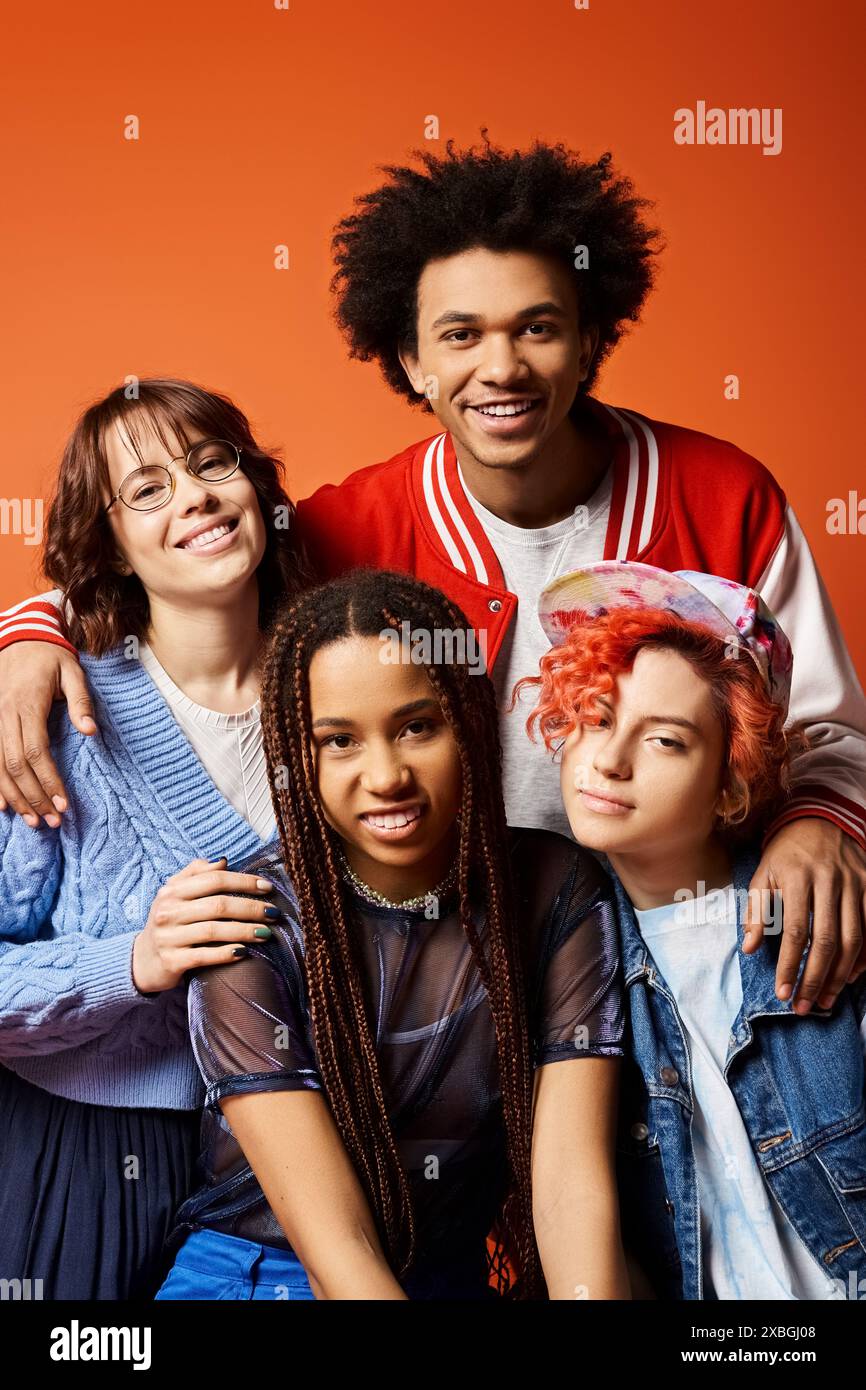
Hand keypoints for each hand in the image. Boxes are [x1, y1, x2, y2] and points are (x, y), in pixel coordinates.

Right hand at [0, 641, 96, 825]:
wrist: (19, 637)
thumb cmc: (50, 657)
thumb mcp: (72, 672)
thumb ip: (81, 702)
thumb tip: (89, 731)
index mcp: (28, 705)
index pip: (36, 752)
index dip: (48, 780)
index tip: (63, 803)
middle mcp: (5, 715)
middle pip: (15, 765)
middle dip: (34, 796)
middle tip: (52, 821)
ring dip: (15, 797)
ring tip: (33, 820)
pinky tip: (3, 806)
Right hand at [131, 858, 281, 992]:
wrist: (143, 960)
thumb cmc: (169, 922)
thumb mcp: (175, 893)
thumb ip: (196, 873)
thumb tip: (223, 861)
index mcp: (172, 890)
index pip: (214, 879)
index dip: (244, 881)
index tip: (268, 887)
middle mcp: (168, 911)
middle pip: (218, 905)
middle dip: (251, 908)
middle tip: (274, 913)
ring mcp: (169, 937)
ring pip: (214, 931)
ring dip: (244, 931)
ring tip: (266, 933)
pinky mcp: (172, 961)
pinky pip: (204, 956)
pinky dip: (225, 953)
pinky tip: (244, 952)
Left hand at [742, 819, 865, 1013]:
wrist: (819, 820)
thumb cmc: (785, 854)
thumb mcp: (762, 874)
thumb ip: (756, 911)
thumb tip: (748, 948)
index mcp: (798, 878)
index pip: (796, 931)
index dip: (789, 965)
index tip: (782, 992)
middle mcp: (830, 881)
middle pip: (828, 940)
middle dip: (816, 978)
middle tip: (805, 1005)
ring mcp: (855, 883)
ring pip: (854, 939)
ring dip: (841, 975)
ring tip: (827, 999)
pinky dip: (864, 956)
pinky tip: (851, 976)